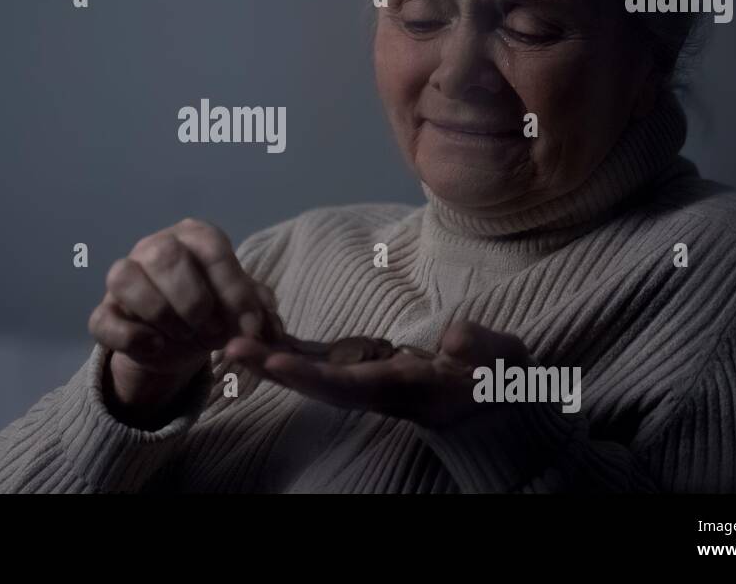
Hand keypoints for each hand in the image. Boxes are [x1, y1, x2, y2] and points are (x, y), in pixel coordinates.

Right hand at [88, 218, 279, 426]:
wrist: (176, 341)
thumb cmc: (213, 309)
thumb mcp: (241, 307)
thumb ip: (258, 310)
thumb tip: (266, 327)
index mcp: (194, 236)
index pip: (212, 248)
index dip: (233, 290)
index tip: (250, 327)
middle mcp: (154, 247)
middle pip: (165, 256)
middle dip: (194, 301)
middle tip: (211, 332)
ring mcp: (124, 277)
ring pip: (125, 279)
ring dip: (162, 315)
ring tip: (185, 337)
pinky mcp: (104, 312)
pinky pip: (102, 319)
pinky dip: (131, 336)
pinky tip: (156, 346)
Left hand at [225, 320, 530, 428]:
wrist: (498, 400)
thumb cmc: (500, 378)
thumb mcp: (506, 362)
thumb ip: (483, 348)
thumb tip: (454, 336)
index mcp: (406, 389)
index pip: (351, 385)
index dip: (311, 376)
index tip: (275, 362)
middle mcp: (378, 391)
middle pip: (317, 384)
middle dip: (274, 369)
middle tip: (230, 348)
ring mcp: (368, 383)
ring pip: (312, 374)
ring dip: (272, 359)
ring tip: (229, 339)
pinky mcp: (365, 370)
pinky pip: (321, 363)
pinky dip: (289, 351)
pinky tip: (260, 335)